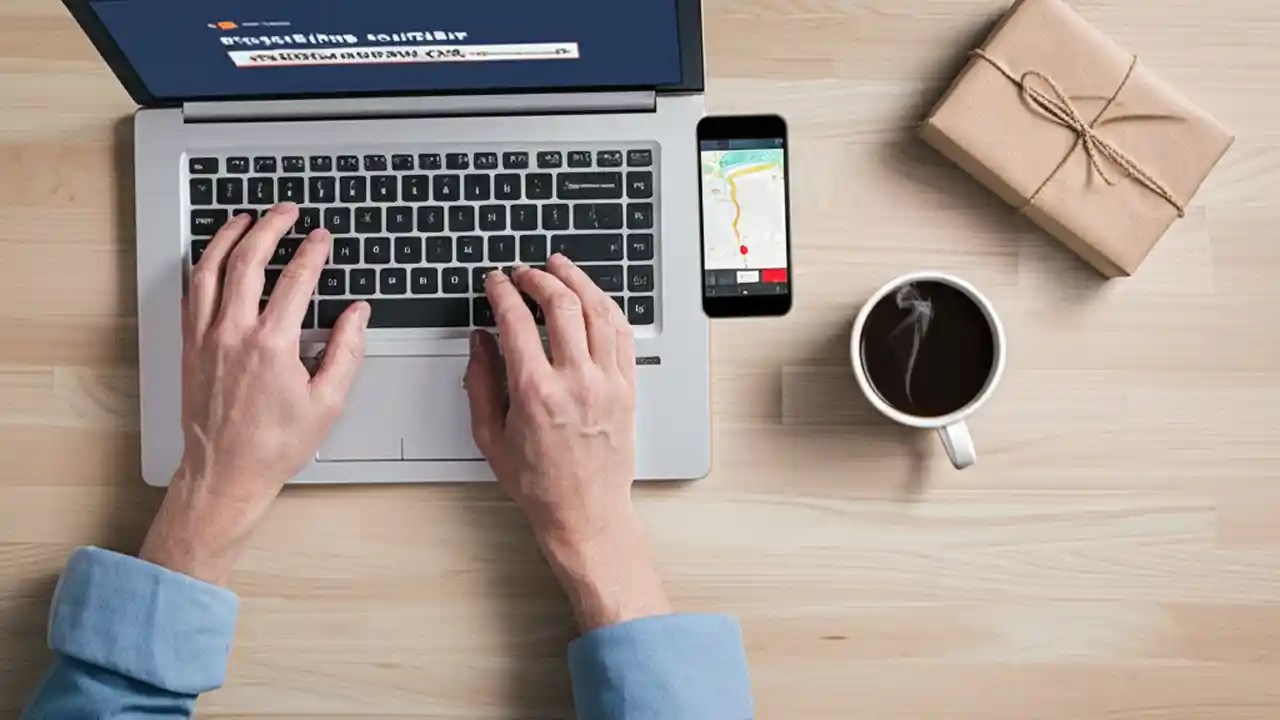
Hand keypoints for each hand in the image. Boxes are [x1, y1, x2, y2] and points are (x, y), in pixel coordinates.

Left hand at [140, 203, 368, 584]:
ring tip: (246, 218)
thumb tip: (357, 314)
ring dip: (230, 237)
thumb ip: (347, 351)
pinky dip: (202, 265)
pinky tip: (213, 255)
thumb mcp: (328, 402)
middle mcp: (234, 334)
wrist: (226, 473)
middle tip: (287, 212)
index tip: (322, 238)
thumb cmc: (275, 445)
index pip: (296, 281)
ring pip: (212, 269)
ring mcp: (206, 338)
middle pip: (249, 261)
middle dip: (271, 227)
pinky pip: (192, 293)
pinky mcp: (190, 347)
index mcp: (273, 346)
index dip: (313, 252)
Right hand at [465, 254, 669, 629]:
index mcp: (535, 392)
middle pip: (561, 306)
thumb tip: (480, 340)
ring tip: (560, 267)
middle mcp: (575, 382)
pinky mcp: (627, 389)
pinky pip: (621, 335)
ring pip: (598, 312)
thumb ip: (480, 382)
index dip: (502, 292)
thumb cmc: (538, 483)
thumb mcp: (490, 437)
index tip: (495, 282)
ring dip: (578, 282)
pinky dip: (606, 308)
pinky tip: (593, 297)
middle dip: (539, 279)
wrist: (585, 512)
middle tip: (525, 272)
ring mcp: (607, 383)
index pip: (517, 321)